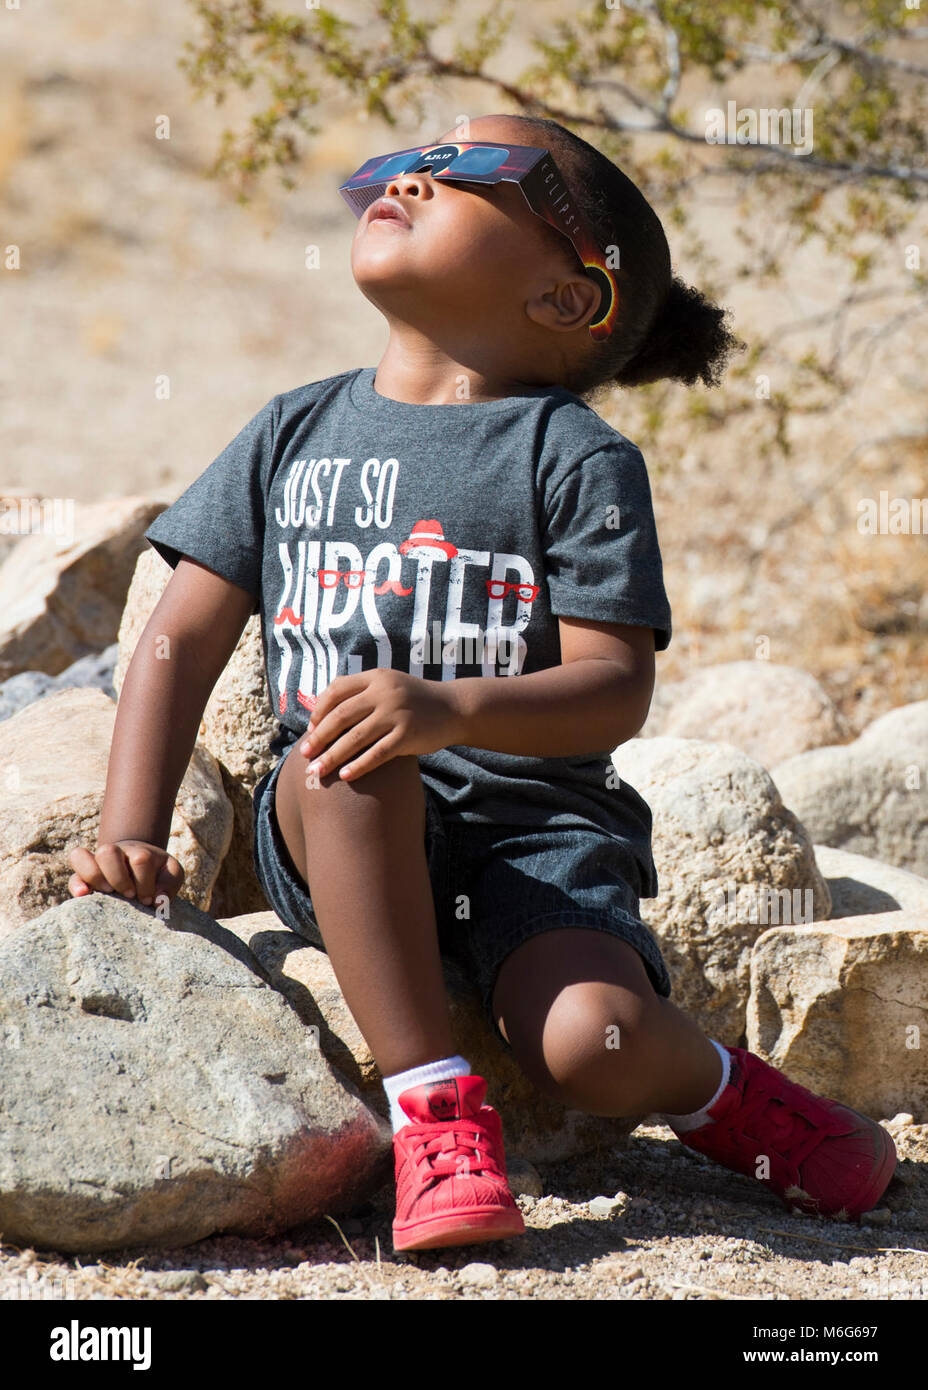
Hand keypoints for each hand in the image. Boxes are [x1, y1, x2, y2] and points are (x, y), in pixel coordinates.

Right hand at [67, 840, 185, 906]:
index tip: (148, 899)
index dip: (144, 881)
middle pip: (107, 852)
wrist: (141, 866)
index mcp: (139, 853)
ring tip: (108, 893)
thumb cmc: (158, 872)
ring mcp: (97, 864)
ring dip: (94, 876)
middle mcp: (115, 854)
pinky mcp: (83, 878)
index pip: (140, 860)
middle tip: (129, 895)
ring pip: (81, 856)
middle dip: (118, 877)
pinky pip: (72, 876)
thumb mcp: (172, 873)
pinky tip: (84, 895)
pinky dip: (76, 885)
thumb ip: (170, 883)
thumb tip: (158, 901)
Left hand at [298, 670, 465, 780]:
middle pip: (341, 716)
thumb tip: (322, 713)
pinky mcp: (408, 735)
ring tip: (317, 771)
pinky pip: (377, 754)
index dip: (320, 710)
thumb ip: (362, 693)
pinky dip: (358, 766)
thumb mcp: (389, 686)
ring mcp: (396, 713)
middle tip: (305, 753)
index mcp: (376, 677)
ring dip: (332, 756)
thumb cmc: (414, 701)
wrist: (454, 708)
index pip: (337, 690)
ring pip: (355, 738)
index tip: (311, 729)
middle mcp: (384, 692)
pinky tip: (345, 776)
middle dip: (319, 737)